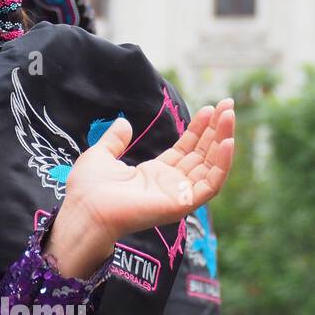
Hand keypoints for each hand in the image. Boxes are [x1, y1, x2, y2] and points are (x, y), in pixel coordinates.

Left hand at [59, 98, 235, 248]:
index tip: (209, 108)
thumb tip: (124, 123)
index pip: (185, 149)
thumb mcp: (101, 155)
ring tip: (229, 115)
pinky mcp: (183, 204)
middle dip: (216, 130)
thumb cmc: (88, 189)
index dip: (198, 129)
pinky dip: (222, 164)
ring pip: (210, 165)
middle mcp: (170, 185)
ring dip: (223, 140)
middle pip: (201, 154)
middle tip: (227, 105)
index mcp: (153, 174)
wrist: (84, 210)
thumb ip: (115, 139)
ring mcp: (178, 195)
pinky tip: (227, 142)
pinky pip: (211, 184)